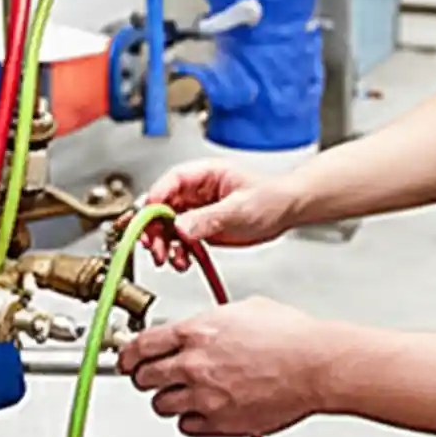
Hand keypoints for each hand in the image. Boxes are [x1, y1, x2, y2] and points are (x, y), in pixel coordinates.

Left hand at [117, 297, 332, 436]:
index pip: (141, 346)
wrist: (317, 365)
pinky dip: (192, 419)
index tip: (127, 359)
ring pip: (161, 405)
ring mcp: (206, 396)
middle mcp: (195, 365)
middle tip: (152, 376)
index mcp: (197, 332)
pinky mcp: (221, 422)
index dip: (129, 354)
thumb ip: (214, 320)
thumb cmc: (292, 337)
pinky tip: (205, 409)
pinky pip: (187, 426)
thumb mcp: (246, 309)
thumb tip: (202, 325)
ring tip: (184, 393)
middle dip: (145, 376)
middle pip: (143, 378)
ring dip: (169, 399)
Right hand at [119, 159, 298, 269]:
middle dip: (154, 229)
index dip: (154, 201)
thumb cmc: (271, 196)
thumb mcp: (240, 208)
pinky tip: (183, 262)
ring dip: (164, 245)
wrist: (287, 211)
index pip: (169, 183)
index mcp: (203, 175)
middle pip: (161, 207)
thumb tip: (181, 228)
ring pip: (167, 227)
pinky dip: (177, 253)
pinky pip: (180, 241)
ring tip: (171, 260)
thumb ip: (209, 218)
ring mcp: (196, 211)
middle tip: (155, 248)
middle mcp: (195, 192)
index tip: (147, 220)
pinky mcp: (201, 229)